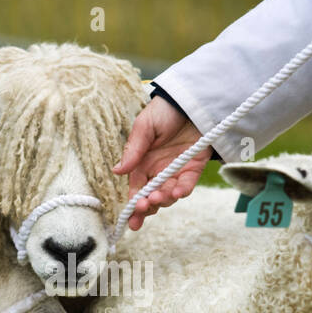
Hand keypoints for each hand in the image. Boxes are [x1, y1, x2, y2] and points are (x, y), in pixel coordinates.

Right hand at [113, 96, 208, 230]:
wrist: (190, 100)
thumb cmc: (163, 111)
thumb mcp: (144, 127)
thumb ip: (133, 150)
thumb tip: (117, 171)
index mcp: (143, 164)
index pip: (136, 189)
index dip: (134, 203)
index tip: (132, 212)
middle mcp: (158, 171)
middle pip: (152, 197)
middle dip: (147, 206)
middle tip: (144, 206)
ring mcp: (176, 171)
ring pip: (168, 195)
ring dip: (163, 200)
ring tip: (159, 196)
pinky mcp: (194, 168)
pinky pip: (187, 184)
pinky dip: (182, 191)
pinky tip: (177, 192)